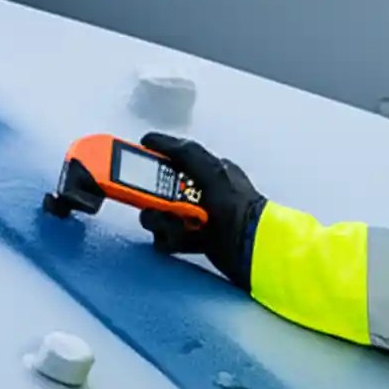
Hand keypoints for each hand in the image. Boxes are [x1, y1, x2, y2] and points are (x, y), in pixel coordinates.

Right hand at [136, 132, 265, 290]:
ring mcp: (198, 216)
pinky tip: (180, 241)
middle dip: (156, 202)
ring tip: (177, 229)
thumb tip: (153, 139)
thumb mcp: (213, 173)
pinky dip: (170, 240)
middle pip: (160, 190)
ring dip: (163, 223)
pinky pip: (168, 237)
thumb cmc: (237, 208)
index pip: (172, 160)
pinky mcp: (195, 240)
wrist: (253, 250)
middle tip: (162, 209)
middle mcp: (202, 191)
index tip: (135, 167)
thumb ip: (187, 153)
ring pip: (161, 215)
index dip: (153, 163)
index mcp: (209, 170)